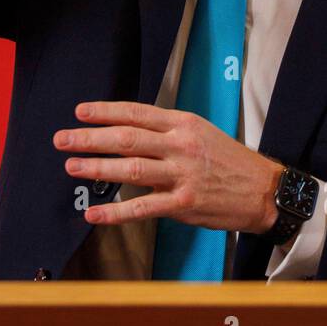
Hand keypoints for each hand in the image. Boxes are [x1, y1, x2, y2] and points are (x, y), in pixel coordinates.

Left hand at [56, 101, 282, 233]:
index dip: (105, 111)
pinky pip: (142, 208)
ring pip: (131, 169)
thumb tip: (128, 130)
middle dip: (90, 138)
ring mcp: (182, 175)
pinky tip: (93, 214)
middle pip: (127, 138)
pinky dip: (115, 212)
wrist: (263, 189)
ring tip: (71, 166)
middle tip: (62, 139)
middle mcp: (180, 145)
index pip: (136, 113)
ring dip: (97, 168)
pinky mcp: (183, 203)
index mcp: (183, 124)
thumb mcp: (200, 132)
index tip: (80, 112)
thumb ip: (166, 131)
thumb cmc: (229, 160)